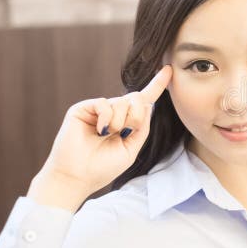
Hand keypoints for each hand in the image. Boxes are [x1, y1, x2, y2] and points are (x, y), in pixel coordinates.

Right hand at [28, 65, 172, 210]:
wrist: (78, 177)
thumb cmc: (103, 167)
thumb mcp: (131, 148)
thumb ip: (142, 127)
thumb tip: (147, 104)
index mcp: (126, 122)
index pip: (144, 101)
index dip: (157, 85)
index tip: (168, 70)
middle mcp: (113, 113)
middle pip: (136, 98)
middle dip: (136, 116)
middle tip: (125, 132)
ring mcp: (98, 110)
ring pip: (122, 102)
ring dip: (120, 122)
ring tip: (106, 136)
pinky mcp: (83, 108)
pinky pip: (105, 103)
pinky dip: (107, 118)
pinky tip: (100, 131)